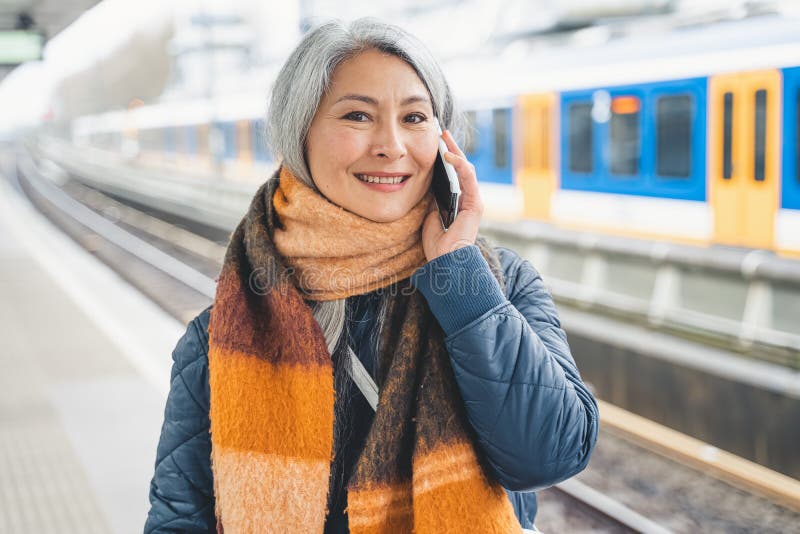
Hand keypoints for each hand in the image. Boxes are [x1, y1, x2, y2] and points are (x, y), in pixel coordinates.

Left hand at [421, 129, 483, 261]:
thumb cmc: (438, 242)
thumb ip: (432, 197)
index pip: (454, 172)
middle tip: (441, 131)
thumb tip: (427, 180)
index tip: (436, 141)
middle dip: (452, 147)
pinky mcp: (475, 203)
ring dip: (456, 151)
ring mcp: (473, 199)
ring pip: (466, 168)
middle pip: (461, 166)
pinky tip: (449, 155)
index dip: (446, 156)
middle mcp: (468, 197)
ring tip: (444, 138)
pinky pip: (468, 178)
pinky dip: (460, 165)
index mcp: (458, 199)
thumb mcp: (430, 213)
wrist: (446, 260)